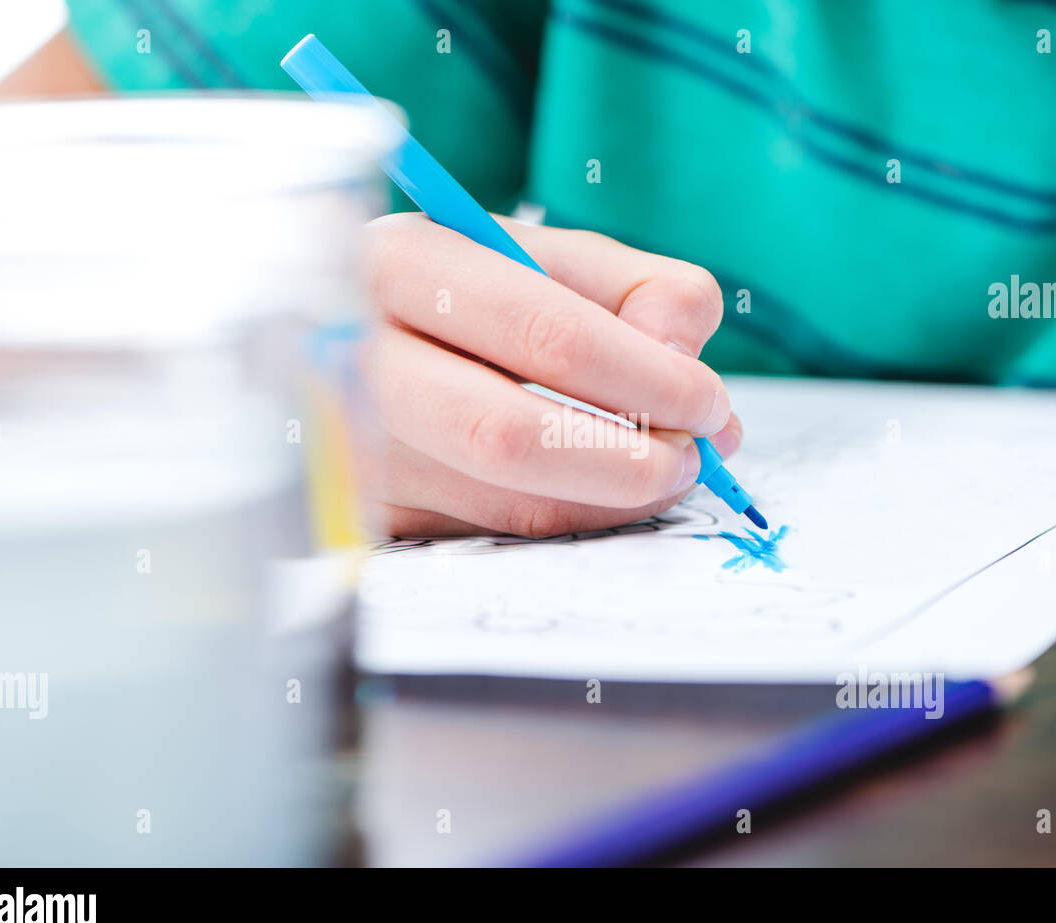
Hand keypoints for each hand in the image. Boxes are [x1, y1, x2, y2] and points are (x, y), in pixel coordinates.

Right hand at [361, 213, 741, 537]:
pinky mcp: (367, 509)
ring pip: (502, 502)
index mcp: (403, 262)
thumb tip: (684, 359)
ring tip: (662, 471)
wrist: (346, 330)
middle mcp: (353, 355)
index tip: (709, 403)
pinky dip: (565, 518)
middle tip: (693, 459)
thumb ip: (641, 288)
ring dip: (608, 501)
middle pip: (506, 435)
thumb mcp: (551, 255)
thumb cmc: (466, 290)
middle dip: (628, 460)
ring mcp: (350, 443)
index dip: (646, 379)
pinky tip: (596, 490)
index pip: (545, 333)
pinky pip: (489, 534)